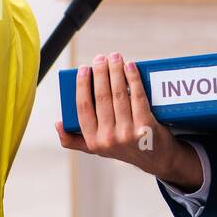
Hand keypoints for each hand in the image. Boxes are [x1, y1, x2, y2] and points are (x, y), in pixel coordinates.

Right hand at [55, 52, 203, 191]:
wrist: (158, 159)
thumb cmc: (126, 148)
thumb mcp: (99, 150)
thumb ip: (76, 140)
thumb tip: (58, 123)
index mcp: (93, 141)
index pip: (83, 107)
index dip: (82, 85)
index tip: (84, 68)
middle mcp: (108, 138)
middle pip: (102, 97)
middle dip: (101, 73)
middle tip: (101, 58)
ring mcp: (128, 133)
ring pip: (119, 94)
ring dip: (116, 71)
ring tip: (115, 57)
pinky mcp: (146, 127)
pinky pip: (137, 97)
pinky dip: (133, 79)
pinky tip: (130, 67)